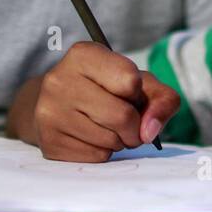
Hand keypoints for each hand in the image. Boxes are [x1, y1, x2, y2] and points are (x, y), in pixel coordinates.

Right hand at [32, 42, 179, 161]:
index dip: (137, 93)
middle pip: (122, 116)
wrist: (59, 105)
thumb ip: (162, 99)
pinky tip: (93, 138)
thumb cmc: (107, 90)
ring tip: (108, 128)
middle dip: (135, 126)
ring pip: (110, 140)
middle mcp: (59, 79)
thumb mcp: (139, 83)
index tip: (129, 93)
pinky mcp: (49, 141)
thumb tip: (150, 131)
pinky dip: (104, 152)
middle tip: (129, 123)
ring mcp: (50, 112)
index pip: (129, 80)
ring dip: (120, 141)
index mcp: (84, 55)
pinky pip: (96, 156)